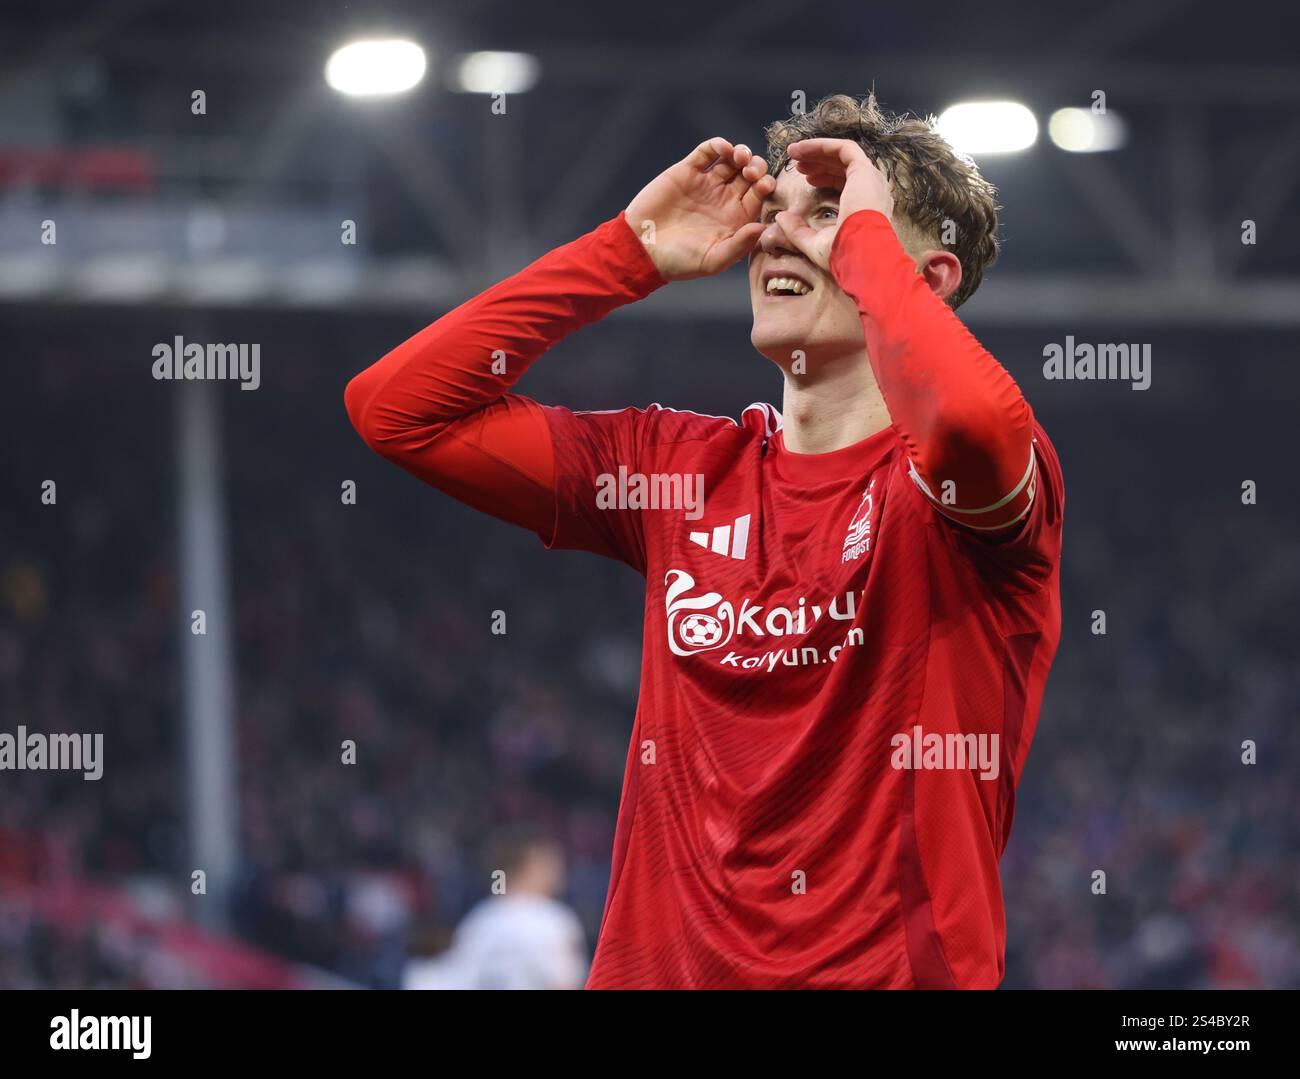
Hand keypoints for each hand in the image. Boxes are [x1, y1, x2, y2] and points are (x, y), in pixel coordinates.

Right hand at [625, 137, 775, 280]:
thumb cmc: (678, 262)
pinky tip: (724, 149)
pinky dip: (718, 145)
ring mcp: (706, 183)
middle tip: (751, 171)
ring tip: (740, 158)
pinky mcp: (687, 171)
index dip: (766, 185)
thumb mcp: (713, 260)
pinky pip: (707, 152)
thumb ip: (740, 245)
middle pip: (751, 173)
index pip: (760, 196)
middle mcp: (724, 199)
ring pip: (733, 159)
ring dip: (743, 153)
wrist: (641, 248)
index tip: (763, 185)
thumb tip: (763, 226)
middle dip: (757, 167)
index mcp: (735, 219)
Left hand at [774, 138, 892, 269]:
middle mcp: (870, 190)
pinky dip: (823, 145)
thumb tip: (780, 218)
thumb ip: (797, 230)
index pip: (844, 183)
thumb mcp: (813, 243)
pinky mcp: (865, 170)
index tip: (805, 177)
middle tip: (796, 162)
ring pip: (842, 155)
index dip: (823, 177)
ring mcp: (870, 178)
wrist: (861, 254)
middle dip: (818, 161)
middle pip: (842, 167)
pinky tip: (803, 148)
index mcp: (864, 206)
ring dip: (817, 150)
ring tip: (794, 152)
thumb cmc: (843, 255)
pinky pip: (844, 148)